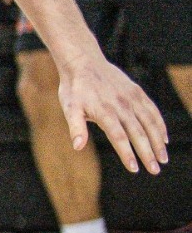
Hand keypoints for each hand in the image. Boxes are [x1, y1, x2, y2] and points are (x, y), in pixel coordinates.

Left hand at [55, 52, 168, 172]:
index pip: (119, 137)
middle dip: (147, 153)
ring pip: (150, 123)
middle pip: (138, 133)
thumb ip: (76, 127)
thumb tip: (78, 147)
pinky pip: (152, 111)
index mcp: (105, 112)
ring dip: (158, 142)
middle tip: (155, 170)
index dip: (127, 153)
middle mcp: (122, 106)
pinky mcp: (138, 92)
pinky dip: (160, 125)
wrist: (84, 62)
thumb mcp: (69, 108)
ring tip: (163, 159)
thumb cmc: (74, 89)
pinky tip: (163, 139)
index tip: (134, 169)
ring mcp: (132, 98)